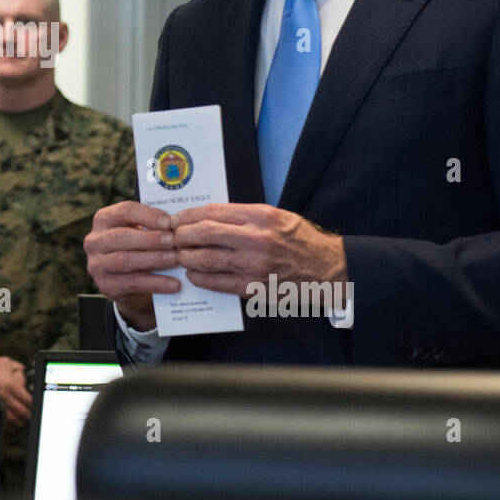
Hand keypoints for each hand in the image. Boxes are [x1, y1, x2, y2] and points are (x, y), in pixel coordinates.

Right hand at [0, 356, 31, 430]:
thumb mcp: (5, 362)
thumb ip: (16, 367)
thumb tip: (23, 370)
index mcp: (11, 384)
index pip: (26, 398)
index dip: (32, 404)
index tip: (33, 406)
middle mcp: (5, 395)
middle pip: (20, 410)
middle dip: (27, 415)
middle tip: (30, 416)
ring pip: (12, 417)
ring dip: (19, 422)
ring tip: (22, 422)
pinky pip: (2, 420)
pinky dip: (8, 426)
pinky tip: (11, 427)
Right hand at [85, 200, 180, 331]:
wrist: (129, 284)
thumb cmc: (139, 248)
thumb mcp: (141, 232)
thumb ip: (152, 224)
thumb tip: (178, 221)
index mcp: (103, 219)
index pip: (124, 211)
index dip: (148, 215)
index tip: (170, 222)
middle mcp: (94, 241)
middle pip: (121, 236)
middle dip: (151, 239)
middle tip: (175, 241)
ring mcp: (97, 265)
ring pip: (125, 260)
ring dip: (154, 259)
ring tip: (176, 259)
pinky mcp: (106, 286)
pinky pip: (132, 283)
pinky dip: (156, 283)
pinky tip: (174, 284)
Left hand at [173, 203, 345, 294]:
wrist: (327, 269)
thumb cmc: (299, 240)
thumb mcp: (276, 216)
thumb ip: (244, 215)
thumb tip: (208, 216)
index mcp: (260, 216)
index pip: (212, 212)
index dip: (188, 215)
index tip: (176, 218)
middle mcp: (256, 238)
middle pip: (203, 233)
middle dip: (181, 235)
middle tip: (172, 237)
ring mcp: (253, 264)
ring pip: (206, 259)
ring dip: (186, 257)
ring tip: (180, 255)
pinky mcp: (253, 287)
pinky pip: (217, 282)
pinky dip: (200, 278)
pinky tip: (194, 273)